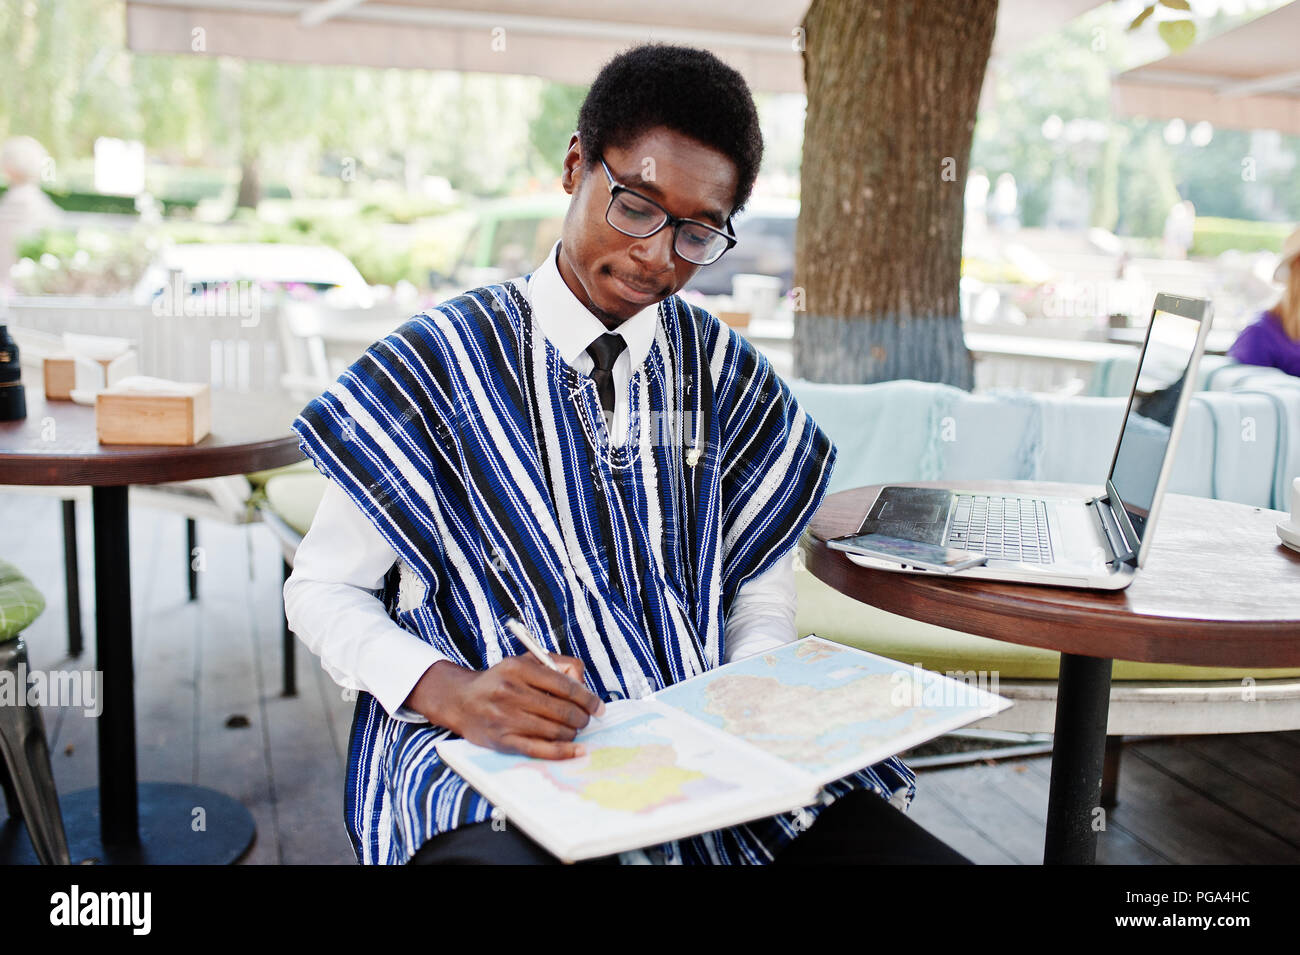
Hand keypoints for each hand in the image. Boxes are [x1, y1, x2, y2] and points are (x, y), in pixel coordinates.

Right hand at [405, 655, 604, 759]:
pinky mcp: (502, 740)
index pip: (565, 686)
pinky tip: (577, 750)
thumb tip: (583, 686)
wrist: (461, 700)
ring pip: (554, 730)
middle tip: (585, 720)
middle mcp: (511, 692)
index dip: (588, 699)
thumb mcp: (525, 661)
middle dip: (581, 718)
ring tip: (573, 730)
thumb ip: (557, 666)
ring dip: (572, 733)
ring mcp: (505, 718)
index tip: (598, 707)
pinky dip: (563, 752)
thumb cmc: (501, 680)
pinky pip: (539, 749)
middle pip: (562, 710)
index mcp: (519, 668)